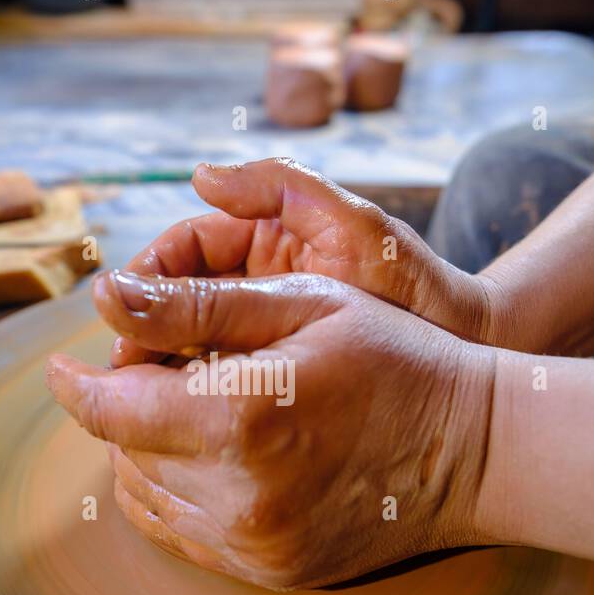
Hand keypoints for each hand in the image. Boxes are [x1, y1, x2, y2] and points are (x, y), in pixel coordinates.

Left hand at [47, 270, 498, 589]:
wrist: (476, 451)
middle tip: (160, 369)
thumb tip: (104, 296)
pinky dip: (175, 495)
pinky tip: (206, 458)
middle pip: (124, 453)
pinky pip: (186, 535)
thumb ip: (193, 306)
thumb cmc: (394, 358)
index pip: (111, 409)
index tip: (65, 366)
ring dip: (145, 453)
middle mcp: (237, 495)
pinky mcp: (271, 572)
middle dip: (124, 408)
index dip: (77, 384)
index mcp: (239, 417)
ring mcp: (255, 544)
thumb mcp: (299, 307)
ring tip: (187, 411)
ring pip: (148, 498)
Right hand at [109, 158, 497, 366]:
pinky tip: (185, 420)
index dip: (149, 275)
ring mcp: (267, 336)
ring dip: (163, 369)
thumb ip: (283, 187)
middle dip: (146, 327)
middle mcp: (258, 286)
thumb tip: (200, 174)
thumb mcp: (353, 227)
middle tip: (126, 364)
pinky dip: (198, 399)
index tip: (126, 305)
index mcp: (267, 241)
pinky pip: (221, 385)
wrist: (467, 353)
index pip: (184, 249)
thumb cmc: (415, 283)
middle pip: (178, 301)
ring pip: (192, 348)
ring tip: (144, 396)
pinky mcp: (279, 380)